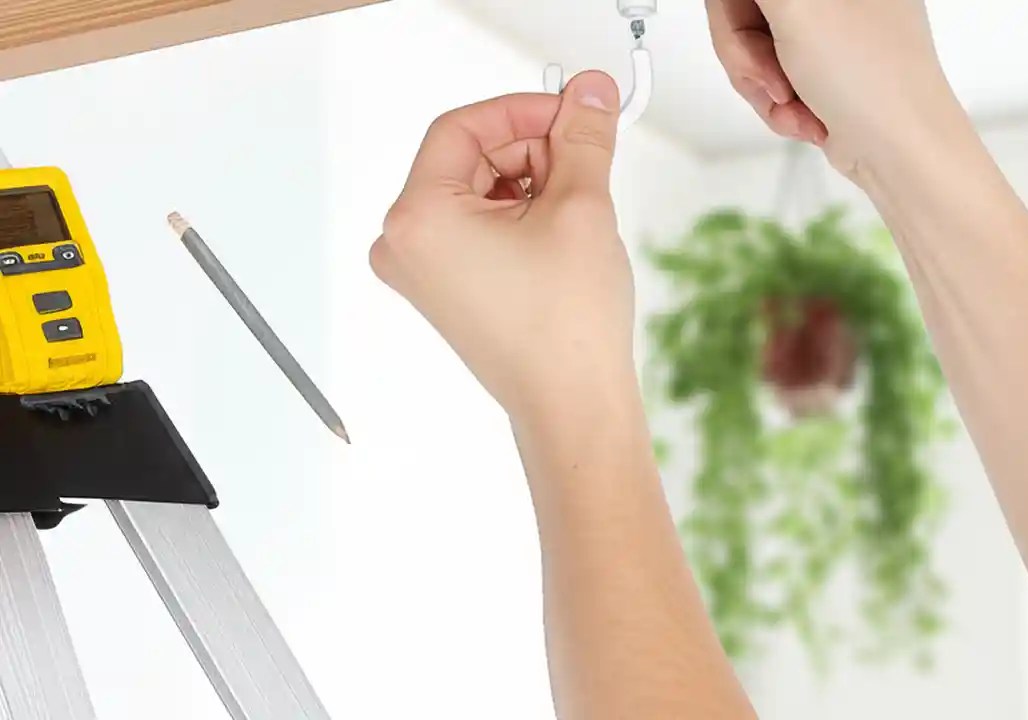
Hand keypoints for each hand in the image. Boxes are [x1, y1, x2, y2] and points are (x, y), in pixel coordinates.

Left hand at [370, 72, 637, 424]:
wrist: (572, 407)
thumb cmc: (566, 328)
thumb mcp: (580, 207)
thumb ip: (582, 137)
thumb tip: (591, 93)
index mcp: (418, 218)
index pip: (463, 127)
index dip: (523, 111)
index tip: (571, 113)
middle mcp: (406, 244)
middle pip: (469, 158)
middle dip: (532, 151)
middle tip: (586, 157)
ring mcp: (424, 271)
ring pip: (479, 192)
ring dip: (532, 183)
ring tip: (580, 208)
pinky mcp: (447, 289)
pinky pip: (478, 227)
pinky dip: (520, 216)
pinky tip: (561, 233)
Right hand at [706, 0, 958, 179]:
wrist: (903, 151)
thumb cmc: (863, 77)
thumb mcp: (796, 6)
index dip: (734, 10)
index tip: (742, 37)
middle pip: (748, 8)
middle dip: (748, 54)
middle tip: (769, 85)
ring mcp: (833, 27)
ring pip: (756, 46)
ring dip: (764, 85)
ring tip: (792, 109)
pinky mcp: (827, 65)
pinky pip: (776, 74)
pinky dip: (781, 103)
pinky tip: (806, 119)